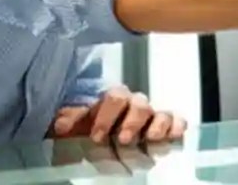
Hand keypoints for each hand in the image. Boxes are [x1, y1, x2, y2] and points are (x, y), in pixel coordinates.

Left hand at [49, 85, 186, 145]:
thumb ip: (72, 120)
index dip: (106, 116)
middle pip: (139, 103)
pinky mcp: (165, 128)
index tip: (97, 136)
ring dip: (157, 124)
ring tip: (151, 138)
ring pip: (159, 112)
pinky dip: (177, 125)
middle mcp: (135, 104)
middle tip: (124, 139)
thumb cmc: (91, 129)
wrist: (106, 140)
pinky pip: (176, 121)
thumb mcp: (78, 125)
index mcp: (113, 100)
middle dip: (132, 121)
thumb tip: (60, 124)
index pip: (114, 98)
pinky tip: (175, 134)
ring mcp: (152, 116)